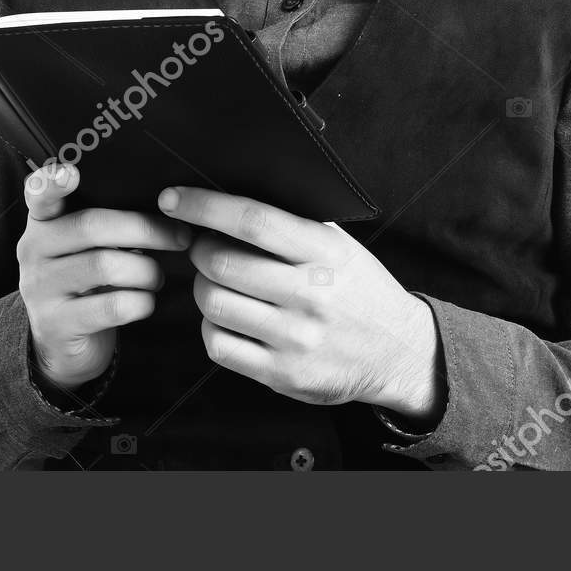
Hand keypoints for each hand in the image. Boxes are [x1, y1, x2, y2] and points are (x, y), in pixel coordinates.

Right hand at [17, 162, 193, 389]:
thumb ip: (109, 222)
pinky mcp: (57, 324)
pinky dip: (140, 302)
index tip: (71, 172)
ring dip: (146, 270)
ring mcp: (40, 289)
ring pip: (104, 265)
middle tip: (180, 236)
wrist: (61, 343)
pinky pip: (110, 306)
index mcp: (43, 223)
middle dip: (145, 229)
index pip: (39, 195)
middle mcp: (33, 251)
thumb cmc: (87, 281)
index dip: (53, 182)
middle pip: (91, 227)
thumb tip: (167, 203)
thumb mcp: (87, 248)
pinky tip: (147, 302)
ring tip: (157, 277)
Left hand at [159, 186, 443, 421]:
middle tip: (203, 246)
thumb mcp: (341, 246)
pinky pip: (218, 345)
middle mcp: (312, 293)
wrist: (398, 351)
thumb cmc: (359, 288)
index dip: (205, 206)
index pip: (254, 220)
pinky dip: (210, 327)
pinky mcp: (283, 374)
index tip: (172, 198)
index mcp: (327, 251)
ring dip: (202, 288)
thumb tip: (227, 196)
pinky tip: (227, 317)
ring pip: (213, 304)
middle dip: (198, 250)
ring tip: (218, 282)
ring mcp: (296, 338)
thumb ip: (295, 225)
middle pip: (221, 263)